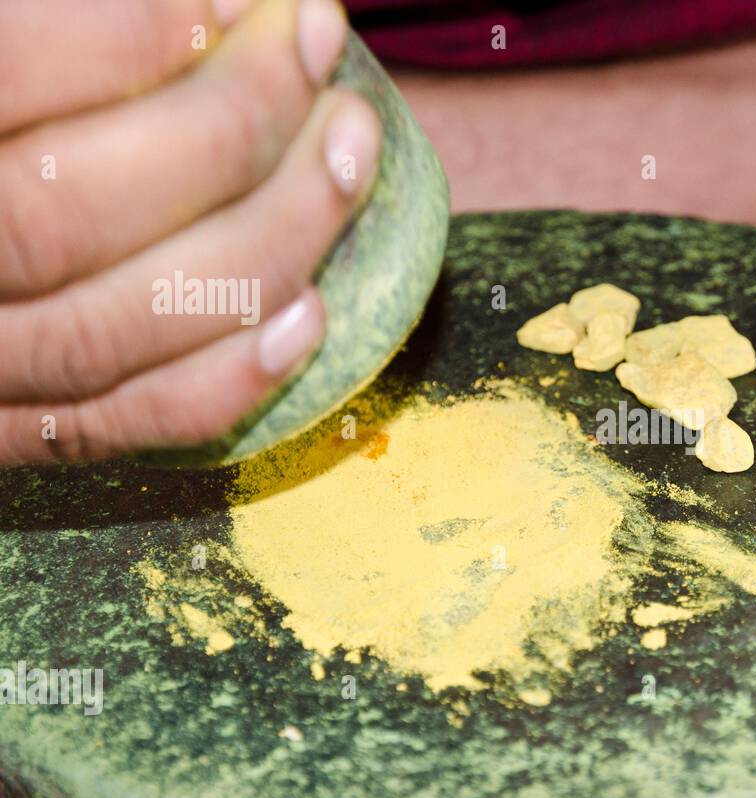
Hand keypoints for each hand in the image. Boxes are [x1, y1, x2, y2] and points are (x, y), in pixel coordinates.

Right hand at [0, 0, 380, 461]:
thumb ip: (47, 29)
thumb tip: (211, 2)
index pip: (0, 76)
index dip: (129, 34)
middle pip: (71, 210)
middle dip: (228, 124)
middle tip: (316, 42)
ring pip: (111, 324)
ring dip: (265, 239)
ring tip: (348, 155)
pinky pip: (117, 425)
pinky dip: (225, 380)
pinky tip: (312, 314)